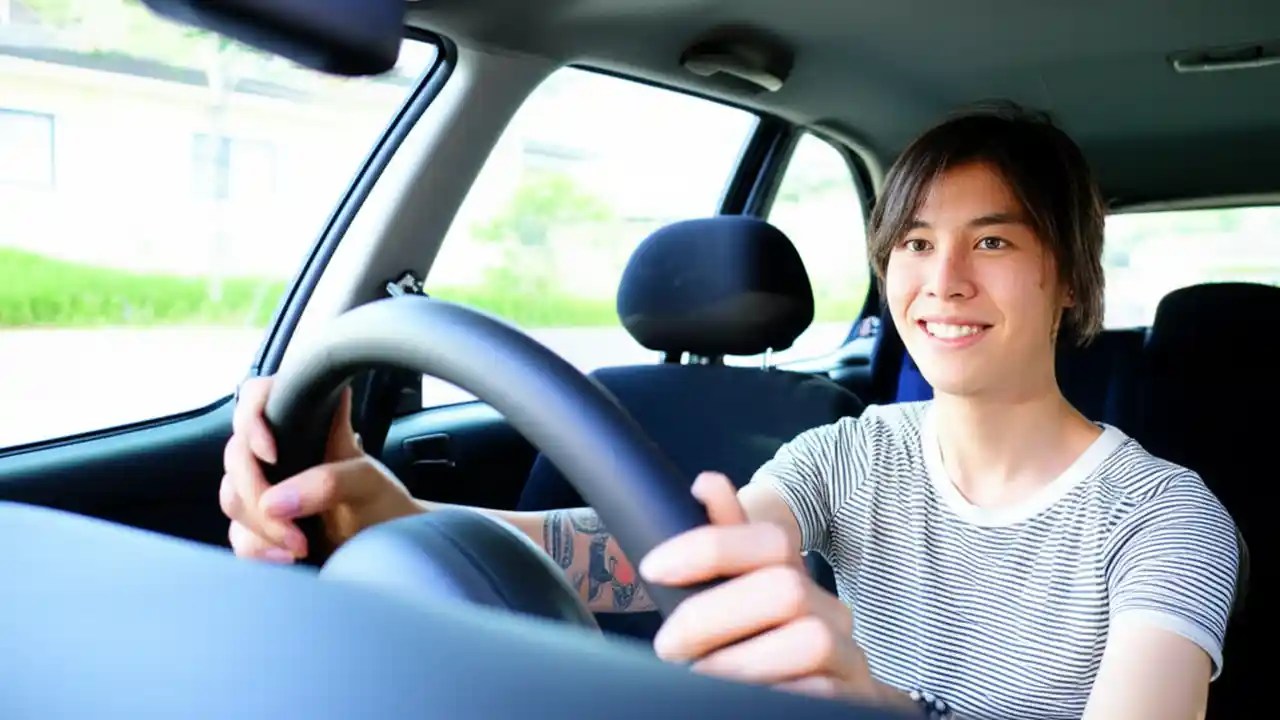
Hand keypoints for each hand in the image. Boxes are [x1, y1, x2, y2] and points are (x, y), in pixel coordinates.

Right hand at [219, 376, 421, 562]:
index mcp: (304, 425)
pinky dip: (257, 549)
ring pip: (233, 498)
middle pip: (236, 457)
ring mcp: (266, 488)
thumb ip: (330, 480)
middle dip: (257, 493)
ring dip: (260, 526)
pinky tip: (286, 559)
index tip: (271, 452)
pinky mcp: (260, 525)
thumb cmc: (383, 503)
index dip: (252, 418)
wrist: (390, 546)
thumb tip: (273, 501)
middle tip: (293, 527)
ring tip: (300, 547)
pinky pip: (239, 534)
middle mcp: (278, 451)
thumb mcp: (366, 483)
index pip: (257, 397)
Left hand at [639, 473, 893, 704]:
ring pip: (809, 640)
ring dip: (743, 661)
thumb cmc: (761, 645)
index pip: (768, 540)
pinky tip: (742, 699)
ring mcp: (848, 656)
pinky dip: (778, 694)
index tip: (654, 568)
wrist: (820, 701)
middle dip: (714, 616)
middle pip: (785, 589)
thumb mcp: (735, 595)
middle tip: (670, 644)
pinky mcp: (857, 699)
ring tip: (701, 676)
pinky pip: (824, 694)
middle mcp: (829, 611)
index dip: (709, 547)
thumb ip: (725, 543)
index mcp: (797, 577)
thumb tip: (707, 485)